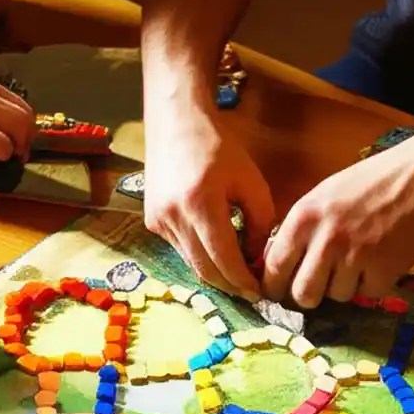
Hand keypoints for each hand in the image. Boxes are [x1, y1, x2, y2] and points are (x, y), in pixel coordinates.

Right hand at [143, 111, 273, 298]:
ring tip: (239, 272)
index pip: (224, 260)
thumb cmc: (219, 147)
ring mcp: (158, 222)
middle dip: (230, 286)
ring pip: (191, 263)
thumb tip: (257, 258)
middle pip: (205, 271)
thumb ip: (262, 223)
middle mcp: (173, 218)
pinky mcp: (152, 222)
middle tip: (252, 291)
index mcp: (200, 204)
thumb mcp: (251, 181)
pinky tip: (217, 249)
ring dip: (216, 272)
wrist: (176, 122)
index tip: (261, 291)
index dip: (243, 281)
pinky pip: (181, 249)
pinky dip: (201, 255)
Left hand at [264, 147, 413, 307]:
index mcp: (304, 218)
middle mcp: (325, 240)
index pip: (274, 268)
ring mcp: (355, 258)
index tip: (277, 292)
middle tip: (319, 285)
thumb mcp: (323, 196)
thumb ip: (300, 229)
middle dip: (309, 294)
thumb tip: (278, 264)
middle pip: (303, 295)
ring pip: (336, 296)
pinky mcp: (383, 272)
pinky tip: (380, 260)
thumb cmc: (370, 182)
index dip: (273, 286)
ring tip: (358, 260)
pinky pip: (367, 294)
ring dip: (344, 285)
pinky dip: (372, 283)